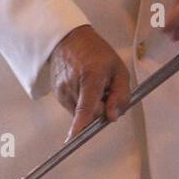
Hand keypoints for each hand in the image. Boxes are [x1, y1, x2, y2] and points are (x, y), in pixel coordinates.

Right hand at [49, 24, 130, 142]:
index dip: (80, 124)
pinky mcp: (58, 95)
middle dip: (101, 108)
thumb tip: (114, 117)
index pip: (85, 106)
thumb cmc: (96, 53)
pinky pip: (74, 108)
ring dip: (91, 105)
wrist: (70, 40)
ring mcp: (62, 90)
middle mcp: (73, 85)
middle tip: (106, 90)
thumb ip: (121, 95)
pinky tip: (83, 86)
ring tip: (92, 84)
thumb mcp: (119, 69)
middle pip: (91, 114)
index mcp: (91, 76)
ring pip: (82, 113)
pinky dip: (82, 102)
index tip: (74, 137)